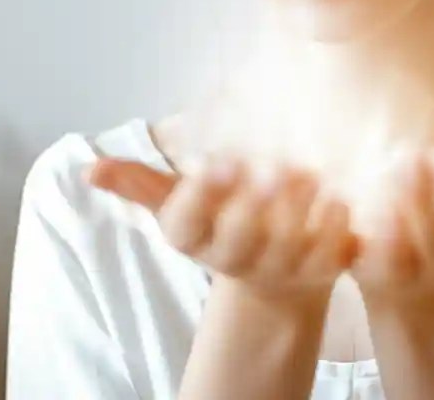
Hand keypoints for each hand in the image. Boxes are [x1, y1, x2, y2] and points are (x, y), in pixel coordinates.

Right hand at [87, 158, 355, 299]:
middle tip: (271, 166)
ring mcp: (278, 270)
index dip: (202, 196)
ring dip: (298, 212)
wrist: (274, 272)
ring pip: (288, 246)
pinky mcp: (321, 273)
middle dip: (253, 203)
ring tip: (308, 174)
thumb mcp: (177, 199)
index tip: (218, 161)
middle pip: (238, 238)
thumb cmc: (221, 218)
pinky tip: (343, 200)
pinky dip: (339, 231)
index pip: (186, 223)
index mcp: (191, 238)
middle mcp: (232, 260)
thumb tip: (90, 169)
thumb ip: (139, 182)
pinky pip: (332, 257)